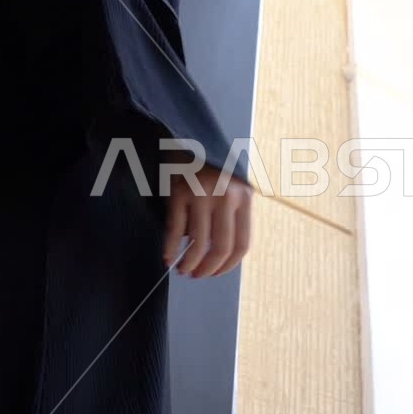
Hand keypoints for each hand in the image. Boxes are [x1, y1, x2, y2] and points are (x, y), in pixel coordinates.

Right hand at [162, 164, 252, 278]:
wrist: (185, 137)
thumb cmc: (208, 169)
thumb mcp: (230, 189)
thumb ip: (229, 216)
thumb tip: (218, 258)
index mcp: (245, 197)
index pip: (242, 243)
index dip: (228, 265)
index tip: (215, 273)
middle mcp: (227, 195)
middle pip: (222, 247)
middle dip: (208, 268)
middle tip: (196, 276)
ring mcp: (203, 192)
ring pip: (199, 242)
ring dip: (189, 263)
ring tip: (182, 270)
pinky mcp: (179, 191)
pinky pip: (175, 230)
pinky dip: (170, 248)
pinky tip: (167, 257)